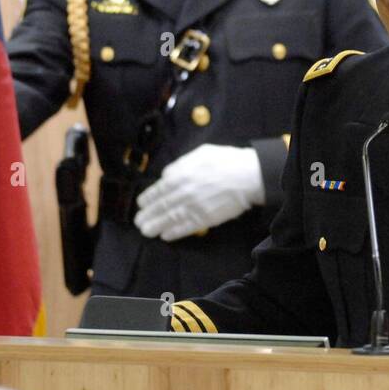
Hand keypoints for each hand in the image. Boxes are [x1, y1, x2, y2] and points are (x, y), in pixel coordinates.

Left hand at [134, 144, 262, 241]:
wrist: (249, 176)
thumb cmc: (226, 161)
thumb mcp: (201, 153)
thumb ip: (180, 164)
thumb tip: (166, 176)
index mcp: (181, 175)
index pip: (159, 190)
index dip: (148, 199)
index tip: (141, 204)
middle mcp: (184, 193)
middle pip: (161, 206)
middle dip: (148, 215)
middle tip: (139, 222)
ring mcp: (194, 207)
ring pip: (170, 219)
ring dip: (156, 226)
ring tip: (147, 232)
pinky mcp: (206, 219)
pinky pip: (186, 227)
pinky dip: (175, 233)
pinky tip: (166, 236)